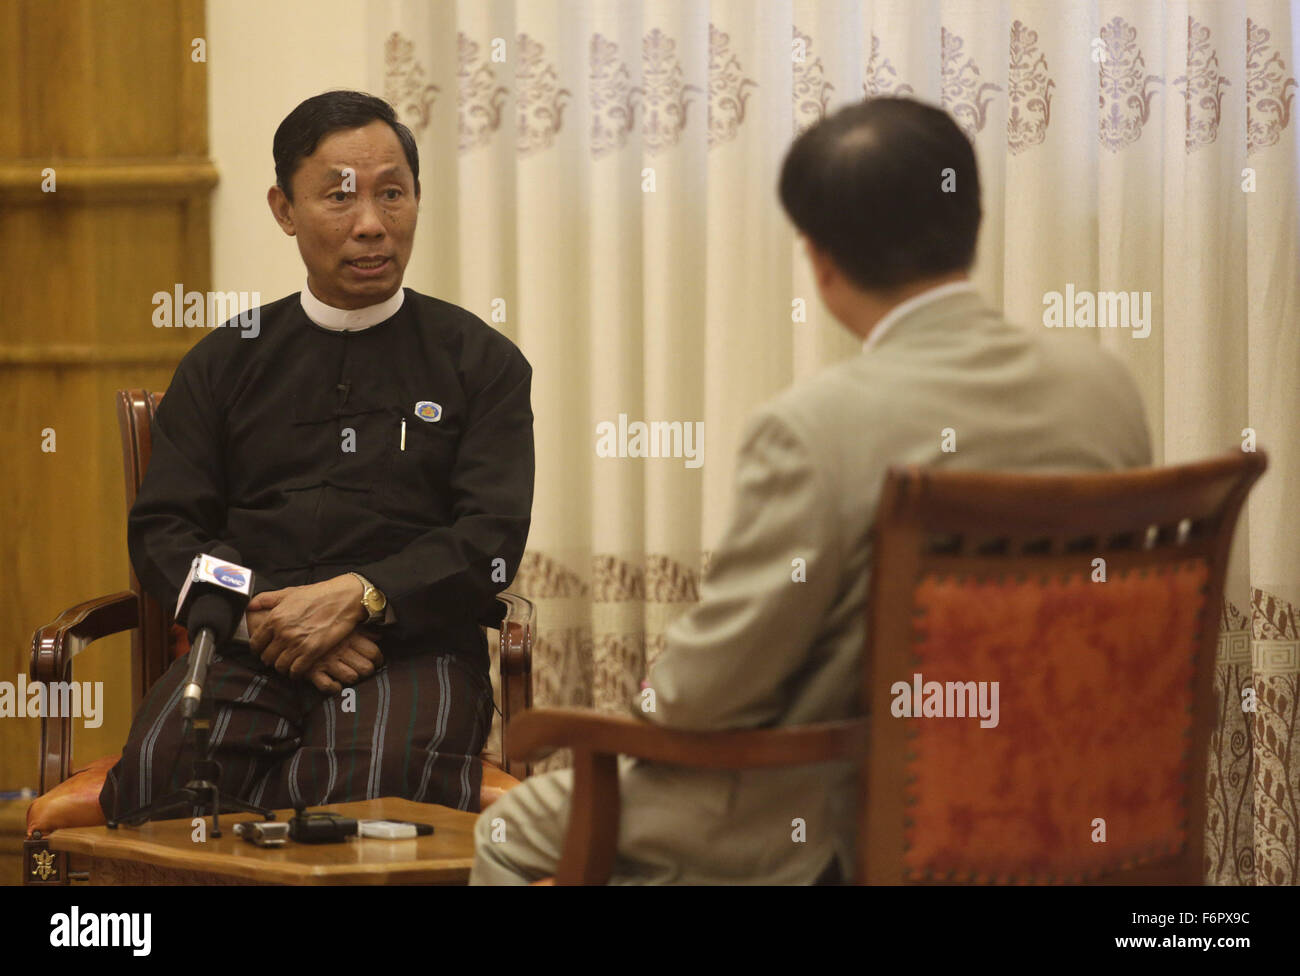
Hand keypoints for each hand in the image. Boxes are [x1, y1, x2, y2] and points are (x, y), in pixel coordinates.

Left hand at [247, 575, 366, 677]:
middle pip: (267, 657)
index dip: (258, 649)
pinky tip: (298, 669)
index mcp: (275, 618)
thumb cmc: (319, 594)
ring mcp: (298, 643)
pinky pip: (296, 670)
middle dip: (271, 658)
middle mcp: (283, 632)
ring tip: (288, 663)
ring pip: (280, 666)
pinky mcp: (312, 651)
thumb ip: (267, 599)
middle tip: (277, 657)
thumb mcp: (289, 592)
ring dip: (283, 667)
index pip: (256, 643)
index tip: (263, 650)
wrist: (344, 598)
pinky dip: (296, 672)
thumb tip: (250, 605)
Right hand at [305, 629, 383, 694]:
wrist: (288, 626)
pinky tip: (335, 684)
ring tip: (350, 675)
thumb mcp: (342, 623)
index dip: (378, 660)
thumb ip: (362, 630)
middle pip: (366, 669)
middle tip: (364, 670)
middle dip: (367, 672)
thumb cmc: (320, 624)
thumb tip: (379, 635)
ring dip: (352, 679)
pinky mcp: (312, 670)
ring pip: (351, 678)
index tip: (377, 661)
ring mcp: (326, 660)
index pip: (374, 652)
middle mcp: (340, 649)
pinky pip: (328, 686)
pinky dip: (334, 688)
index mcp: (350, 636)